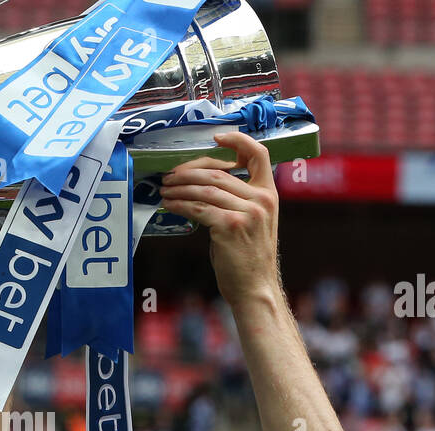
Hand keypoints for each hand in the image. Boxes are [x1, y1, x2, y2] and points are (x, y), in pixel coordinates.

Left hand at [159, 130, 281, 307]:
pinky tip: (169, 205)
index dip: (237, 140)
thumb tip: (203, 187)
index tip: (216, 137)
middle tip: (169, 176)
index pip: (259, 154)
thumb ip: (238, 202)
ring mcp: (247, 212)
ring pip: (205, 189)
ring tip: (164, 190)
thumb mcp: (253, 223)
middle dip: (189, 172)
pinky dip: (180, 204)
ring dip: (179, 188)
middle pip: (218, 172)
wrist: (255, 289)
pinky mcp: (230, 226)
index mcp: (269, 194)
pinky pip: (198, 208)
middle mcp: (261, 199)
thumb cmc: (249, 259)